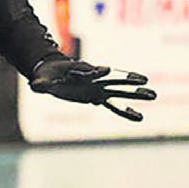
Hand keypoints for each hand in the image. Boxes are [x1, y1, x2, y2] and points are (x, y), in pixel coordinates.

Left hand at [29, 55, 156, 121]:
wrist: (53, 75)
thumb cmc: (47, 77)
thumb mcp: (42, 81)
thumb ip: (41, 84)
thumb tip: (36, 86)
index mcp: (80, 71)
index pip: (91, 71)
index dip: (97, 71)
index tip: (106, 70)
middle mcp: (93, 79)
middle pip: (112, 78)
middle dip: (126, 79)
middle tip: (144, 79)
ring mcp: (98, 88)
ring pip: (119, 90)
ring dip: (134, 93)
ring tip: (152, 94)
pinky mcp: (98, 98)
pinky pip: (113, 106)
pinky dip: (125, 111)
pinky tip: (139, 117)